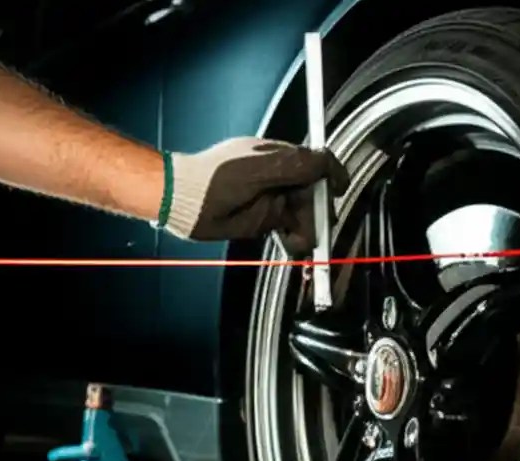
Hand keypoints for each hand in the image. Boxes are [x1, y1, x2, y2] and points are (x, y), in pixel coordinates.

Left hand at [166, 137, 349, 256]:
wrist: (179, 201)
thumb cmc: (212, 182)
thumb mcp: (261, 170)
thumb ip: (297, 166)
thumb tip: (327, 163)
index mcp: (277, 157)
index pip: (317, 163)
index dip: (332, 176)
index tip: (340, 190)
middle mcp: (276, 175)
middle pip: (311, 193)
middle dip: (316, 213)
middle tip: (317, 231)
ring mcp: (268, 196)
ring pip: (299, 213)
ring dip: (304, 228)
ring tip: (298, 243)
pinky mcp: (260, 217)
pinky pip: (285, 225)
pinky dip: (291, 235)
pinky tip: (290, 243)